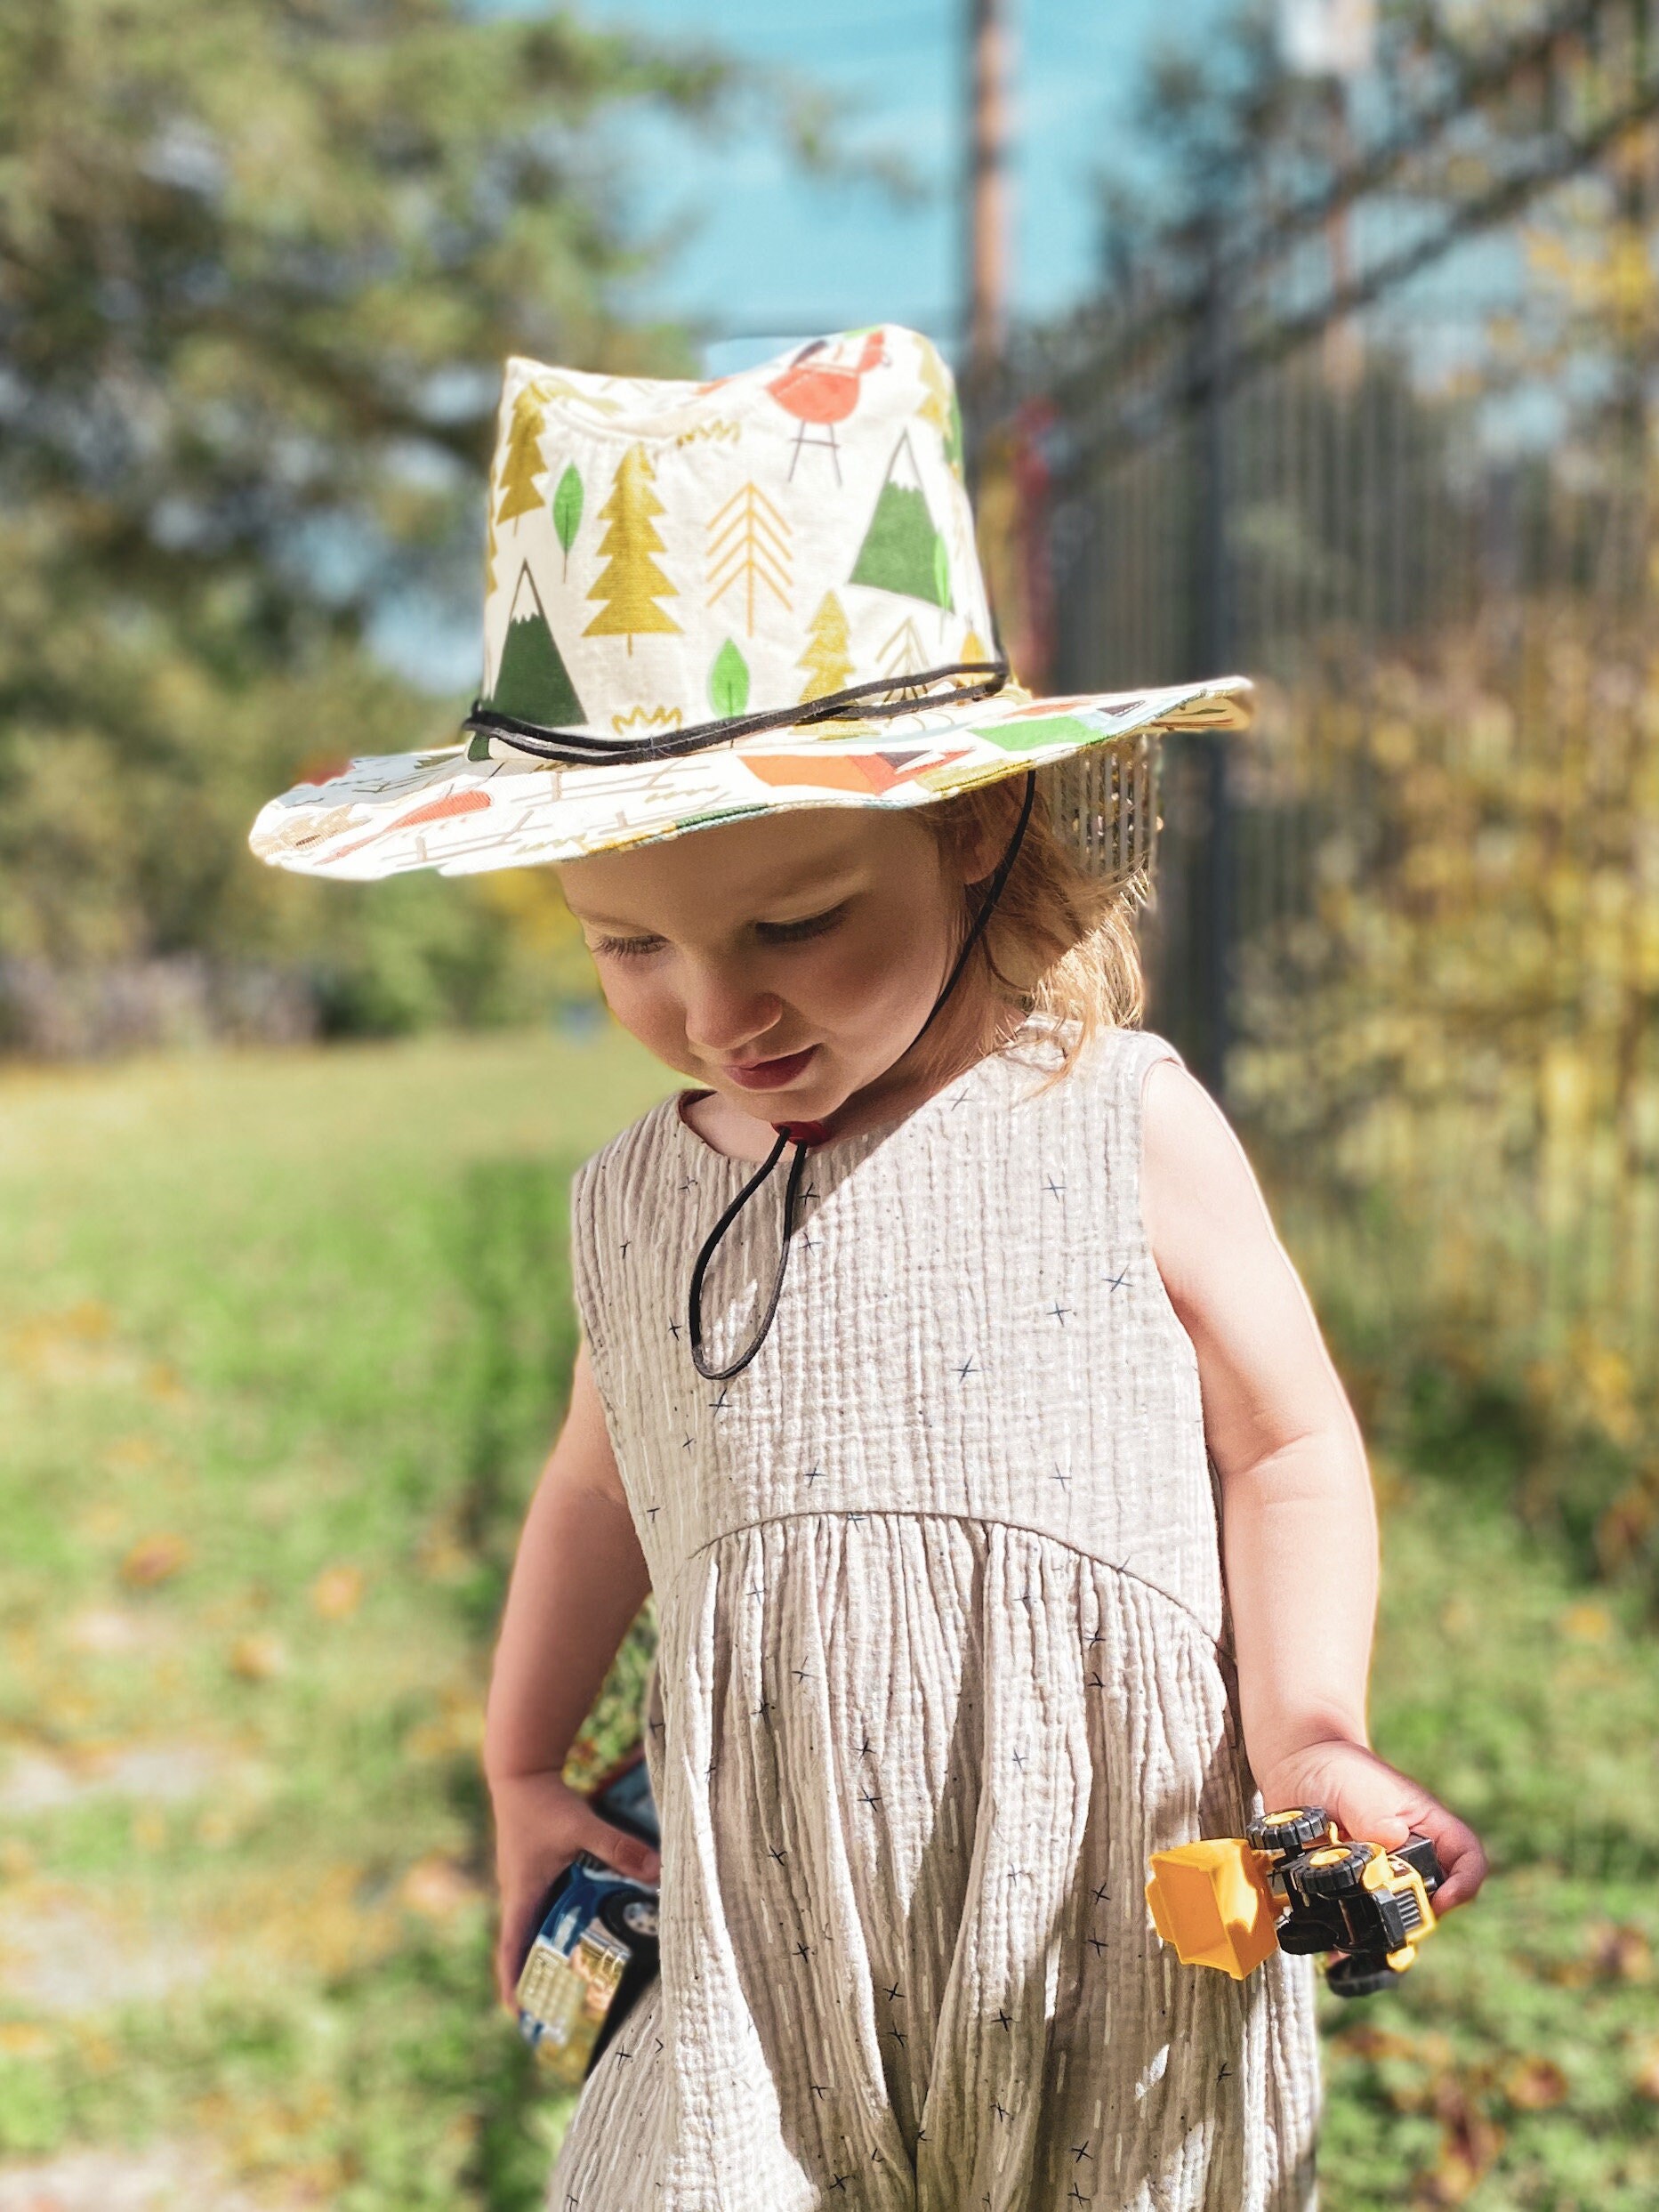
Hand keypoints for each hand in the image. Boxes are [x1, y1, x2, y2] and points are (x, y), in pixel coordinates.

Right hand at [488, 1766, 663, 2009]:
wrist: (520, 1769)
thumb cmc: (543, 1803)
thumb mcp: (581, 1826)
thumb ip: (618, 1847)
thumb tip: (658, 1870)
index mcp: (522, 1894)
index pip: (511, 1951)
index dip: (514, 1984)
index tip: (521, 2015)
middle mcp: (517, 1893)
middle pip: (520, 1946)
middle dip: (534, 1976)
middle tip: (555, 2006)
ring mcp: (522, 1881)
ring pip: (530, 1926)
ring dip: (543, 1950)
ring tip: (570, 1975)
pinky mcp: (532, 1868)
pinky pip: (539, 1905)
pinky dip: (551, 1922)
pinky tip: (577, 1925)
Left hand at [1254, 1739, 1487, 1914]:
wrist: (1296, 1768)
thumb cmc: (1337, 1769)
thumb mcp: (1358, 1788)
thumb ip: (1374, 1816)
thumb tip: (1389, 1840)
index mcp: (1428, 1829)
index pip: (1468, 1860)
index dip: (1464, 1884)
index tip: (1440, 1900)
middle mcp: (1411, 1858)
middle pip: (1430, 1901)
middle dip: (1410, 1914)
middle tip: (1382, 1916)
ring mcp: (1382, 1877)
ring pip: (1394, 1918)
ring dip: (1377, 1930)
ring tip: (1351, 1934)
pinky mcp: (1352, 1890)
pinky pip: (1357, 1923)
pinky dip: (1346, 1937)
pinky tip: (1331, 1950)